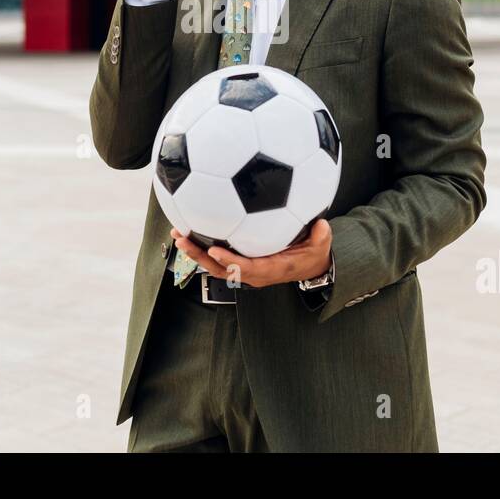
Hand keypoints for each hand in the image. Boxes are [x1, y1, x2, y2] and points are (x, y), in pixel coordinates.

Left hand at [172, 219, 331, 288]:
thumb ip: (321, 237)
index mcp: (270, 270)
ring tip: (178, 234)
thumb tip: (320, 225)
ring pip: (215, 265)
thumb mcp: (321, 246)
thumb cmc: (313, 254)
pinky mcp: (241, 263)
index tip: (214, 250)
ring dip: (196, 251)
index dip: (229, 262)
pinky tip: (191, 231)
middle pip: (221, 269)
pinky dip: (204, 247)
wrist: (310, 266)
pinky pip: (219, 258)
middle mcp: (253, 273)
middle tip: (182, 239)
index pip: (246, 269)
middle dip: (200, 256)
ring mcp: (245, 269)